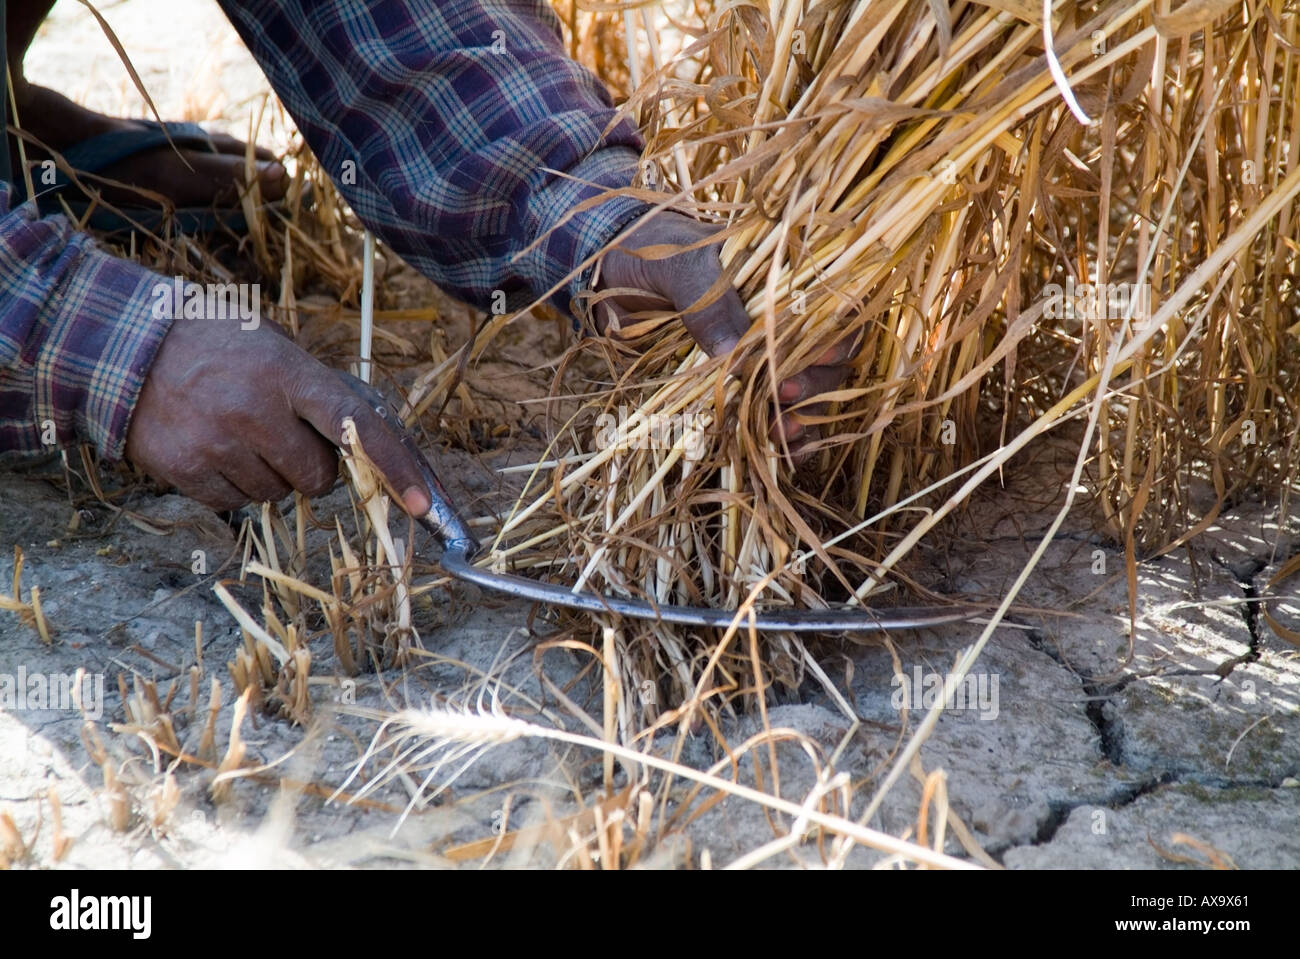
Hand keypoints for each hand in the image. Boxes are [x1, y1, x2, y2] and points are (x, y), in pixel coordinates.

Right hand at [125, 315, 431, 514]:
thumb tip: (369, 438)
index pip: (357, 427)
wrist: (126, 342)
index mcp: (289, 374)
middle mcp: (256, 410)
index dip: (396, 468)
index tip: (425, 504)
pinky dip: (231, 486)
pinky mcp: (185, 469)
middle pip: (319, 478)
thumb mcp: (275, 348)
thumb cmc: (216, 343)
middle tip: (284, 438)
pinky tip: (213, 449)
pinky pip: (233, 504)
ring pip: (276, 495)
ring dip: (269, 476)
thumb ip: (318, 391)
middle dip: (313, 468)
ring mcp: (218, 443)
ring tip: (239, 434)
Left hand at [595, 210, 854, 457]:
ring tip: (781, 433)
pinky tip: (784, 450)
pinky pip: (778, 411)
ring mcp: (765, 353)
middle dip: (815, 384)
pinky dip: (786, 435)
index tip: (811, 361)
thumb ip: (707, 304)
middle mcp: (783, 318)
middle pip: (828, 357)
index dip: (831, 340)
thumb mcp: (678, 266)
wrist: (615, 268)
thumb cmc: (652, 252)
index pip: (830, 311)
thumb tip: (734, 359)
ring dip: (803, 416)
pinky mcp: (743, 382)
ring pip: (809, 390)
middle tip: (784, 395)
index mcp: (782, 277)